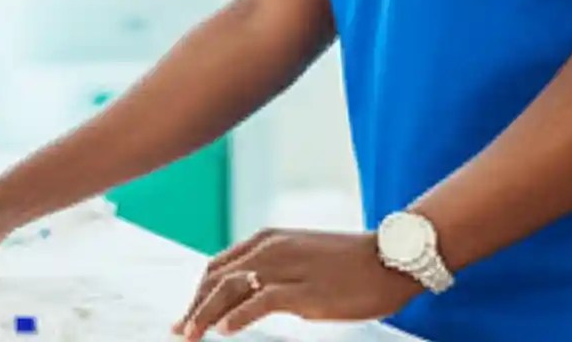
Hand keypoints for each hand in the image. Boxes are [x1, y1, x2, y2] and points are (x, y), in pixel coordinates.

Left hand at [172, 229, 421, 339]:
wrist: (392, 257)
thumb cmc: (351, 263)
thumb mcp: (302, 259)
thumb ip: (274, 272)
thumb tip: (251, 300)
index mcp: (267, 240)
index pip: (218, 266)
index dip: (198, 292)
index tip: (186, 315)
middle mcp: (271, 248)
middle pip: (216, 277)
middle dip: (194, 305)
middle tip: (179, 331)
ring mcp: (287, 267)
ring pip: (230, 288)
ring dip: (205, 313)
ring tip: (190, 335)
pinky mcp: (305, 289)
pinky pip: (261, 301)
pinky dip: (237, 316)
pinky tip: (224, 331)